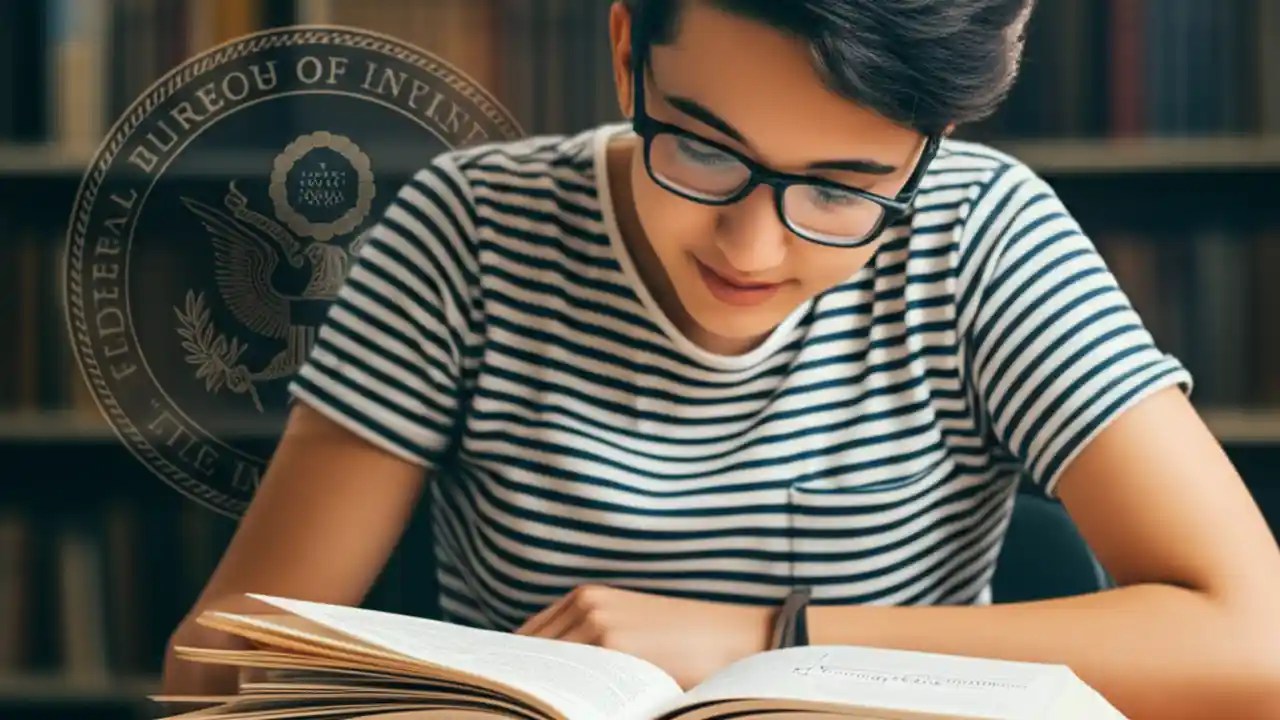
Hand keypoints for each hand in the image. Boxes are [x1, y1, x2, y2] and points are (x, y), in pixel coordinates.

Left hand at [514, 584, 773, 688]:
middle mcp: (586, 606)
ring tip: (525, 711)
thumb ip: (584, 644)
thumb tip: (536, 684)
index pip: (524, 640)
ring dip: (537, 695)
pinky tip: (558, 710)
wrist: (738, 638)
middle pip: (528, 654)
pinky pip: (574, 681)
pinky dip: (562, 699)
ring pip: (546, 670)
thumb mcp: (627, 632)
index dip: (511, 668)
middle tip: (503, 707)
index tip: (497, 692)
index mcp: (584, 598)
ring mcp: (599, 625)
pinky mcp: (616, 646)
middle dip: (519, 684)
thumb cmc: (684, 643)